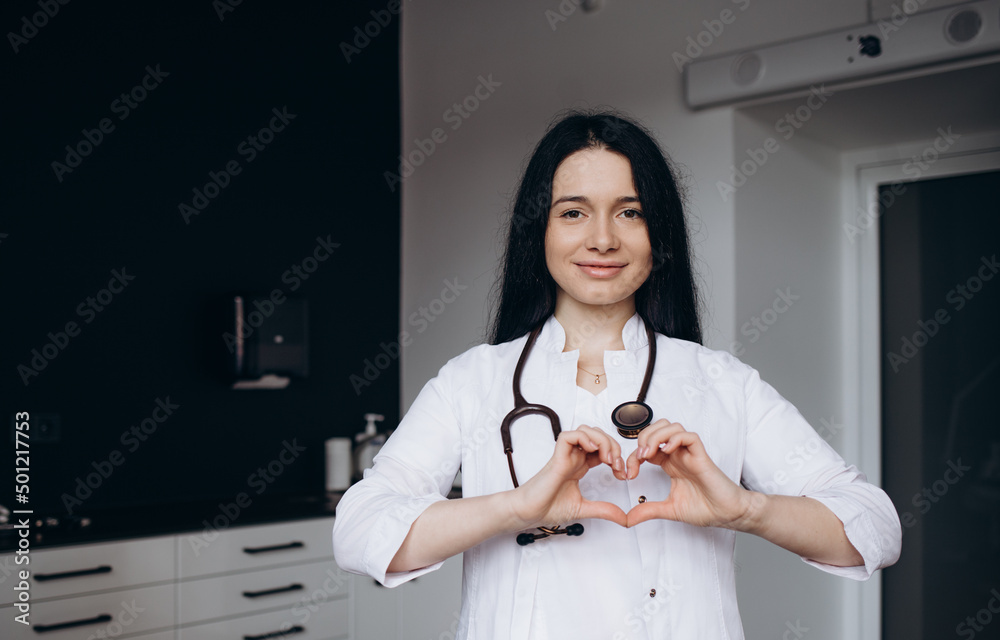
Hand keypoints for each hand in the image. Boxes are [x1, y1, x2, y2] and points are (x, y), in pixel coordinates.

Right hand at [511, 425, 627, 529]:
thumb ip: (604, 510)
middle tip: (616, 464)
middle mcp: (573, 458)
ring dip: (601, 440)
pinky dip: (583, 437)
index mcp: (579, 467)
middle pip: (596, 435)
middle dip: (612, 445)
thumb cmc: (547, 508)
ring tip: (606, 457)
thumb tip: (623, 517)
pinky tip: (592, 450)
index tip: (620, 474)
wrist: (528, 513)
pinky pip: (568, 436)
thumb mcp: (584, 509)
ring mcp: (565, 456)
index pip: (602, 449)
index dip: (616, 456)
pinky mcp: (557, 458)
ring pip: (585, 430)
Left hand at [624, 420, 752, 528]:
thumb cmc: (706, 509)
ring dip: (657, 435)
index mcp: (670, 464)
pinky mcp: (702, 457)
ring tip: (649, 453)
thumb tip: (628, 519)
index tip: (629, 474)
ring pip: (672, 427)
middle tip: (639, 457)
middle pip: (658, 428)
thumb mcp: (669, 509)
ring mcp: (690, 454)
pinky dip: (675, 439)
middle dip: (643, 437)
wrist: (727, 515)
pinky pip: (689, 437)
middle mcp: (679, 455)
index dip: (633, 456)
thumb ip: (648, 510)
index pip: (646, 447)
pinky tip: (666, 451)